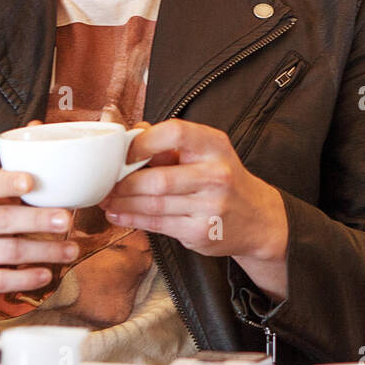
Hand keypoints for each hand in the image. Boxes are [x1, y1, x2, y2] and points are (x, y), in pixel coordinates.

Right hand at [0, 146, 77, 317]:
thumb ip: (9, 171)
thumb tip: (35, 126)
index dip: (6, 183)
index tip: (30, 181)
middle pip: (3, 221)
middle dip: (38, 220)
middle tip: (67, 219)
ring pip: (8, 252)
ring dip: (44, 251)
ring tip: (72, 250)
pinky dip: (26, 279)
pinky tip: (47, 274)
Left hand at [98, 118, 286, 262]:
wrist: (258, 218)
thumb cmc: (224, 180)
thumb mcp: (208, 153)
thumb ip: (172, 143)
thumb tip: (133, 133)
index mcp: (216, 146)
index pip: (176, 133)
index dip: (144, 142)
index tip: (125, 152)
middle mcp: (217, 174)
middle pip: (159, 179)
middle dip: (124, 183)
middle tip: (105, 183)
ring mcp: (211, 206)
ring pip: (154, 204)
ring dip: (122, 202)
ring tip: (106, 198)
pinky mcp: (201, 231)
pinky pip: (157, 224)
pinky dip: (132, 218)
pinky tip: (118, 214)